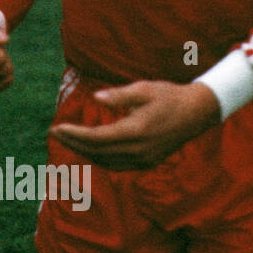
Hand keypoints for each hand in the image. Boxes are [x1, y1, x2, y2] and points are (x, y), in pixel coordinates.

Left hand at [49, 80, 220, 169]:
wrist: (198, 112)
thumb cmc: (169, 95)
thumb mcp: (144, 89)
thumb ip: (119, 95)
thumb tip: (96, 98)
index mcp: (137, 131)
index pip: (97, 138)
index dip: (74, 135)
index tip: (57, 128)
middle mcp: (140, 150)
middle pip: (97, 152)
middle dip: (73, 143)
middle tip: (55, 133)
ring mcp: (145, 159)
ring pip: (105, 161)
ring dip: (84, 152)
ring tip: (67, 139)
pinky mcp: (148, 162)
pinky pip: (116, 164)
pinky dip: (99, 157)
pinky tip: (88, 148)